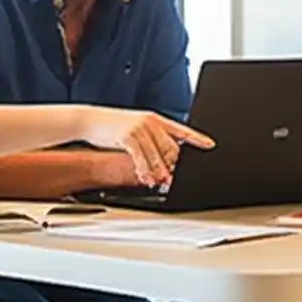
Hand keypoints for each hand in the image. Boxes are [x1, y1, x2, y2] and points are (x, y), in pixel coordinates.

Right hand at [79, 107, 215, 187]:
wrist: (91, 119)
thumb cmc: (113, 125)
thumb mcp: (135, 127)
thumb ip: (151, 138)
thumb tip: (165, 155)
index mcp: (155, 119)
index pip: (181, 129)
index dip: (197, 138)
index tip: (210, 145)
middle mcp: (150, 122)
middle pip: (170, 147)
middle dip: (173, 165)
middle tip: (174, 178)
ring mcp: (139, 129)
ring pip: (157, 156)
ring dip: (160, 172)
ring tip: (162, 182)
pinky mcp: (128, 137)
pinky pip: (141, 158)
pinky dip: (145, 171)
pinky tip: (147, 179)